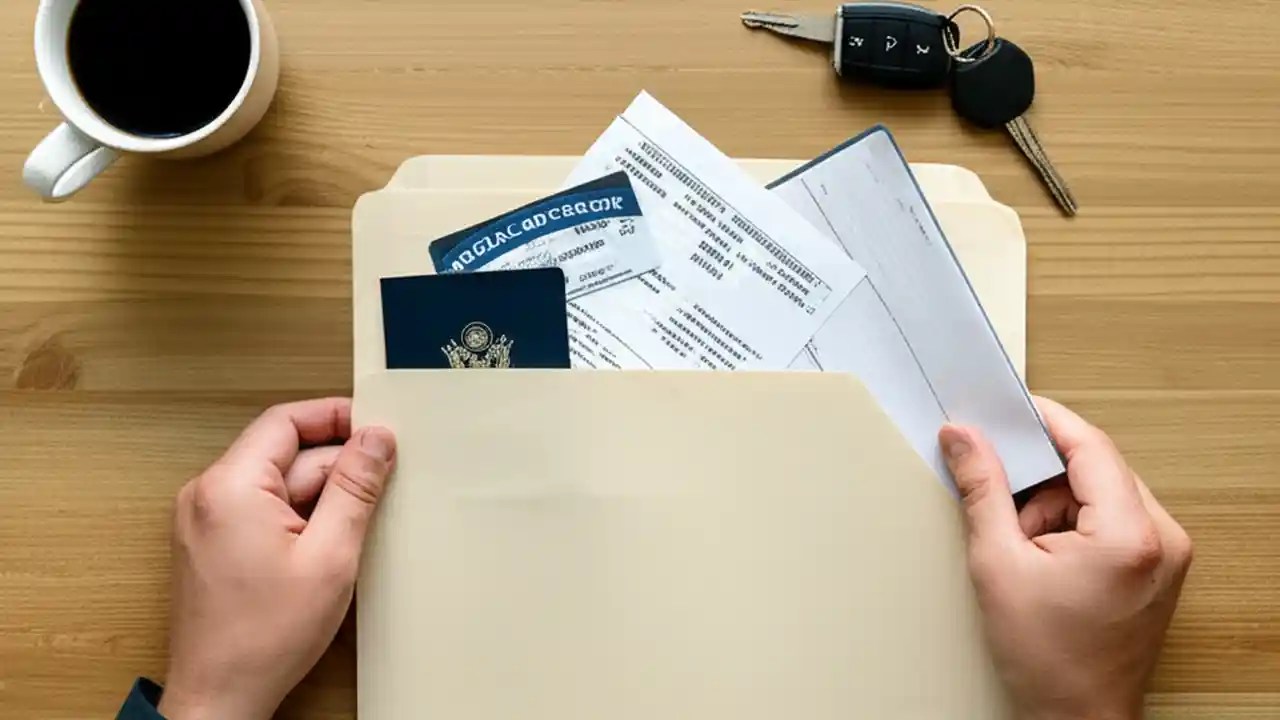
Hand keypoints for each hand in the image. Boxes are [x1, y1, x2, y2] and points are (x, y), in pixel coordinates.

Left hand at [157, 399, 395, 719]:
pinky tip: (327, 544)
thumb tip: (376, 438)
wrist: (219, 698)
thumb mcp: (330, 555)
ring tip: (355, 528)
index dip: (335, 416)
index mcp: (230, 487)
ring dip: (320, 494)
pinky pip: (261, 508)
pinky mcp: (210, 542)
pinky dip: (298, 515)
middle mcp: (207, 494)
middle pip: (284, 454)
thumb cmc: (264, 639)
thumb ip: (355, 487)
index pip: (286, 421)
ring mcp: (204, 519)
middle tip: (382, 486)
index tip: (376, 425)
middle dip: (336, 465)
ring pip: (276, 483)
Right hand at [939, 397, 1191, 719]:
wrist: (1075, 719)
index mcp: (1130, 534)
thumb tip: (964, 438)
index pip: (1089, 445)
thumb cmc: (1047, 660)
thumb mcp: (997, 563)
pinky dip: (1073, 526)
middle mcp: (1162, 538)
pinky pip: (1111, 517)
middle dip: (1041, 481)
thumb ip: (982, 488)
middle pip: (1094, 468)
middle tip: (1006, 514)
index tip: (1005, 410)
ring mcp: (1165, 553)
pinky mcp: (1157, 565)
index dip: (1043, 421)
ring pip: (1099, 492)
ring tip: (1029, 553)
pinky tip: (1048, 560)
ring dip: (1056, 507)